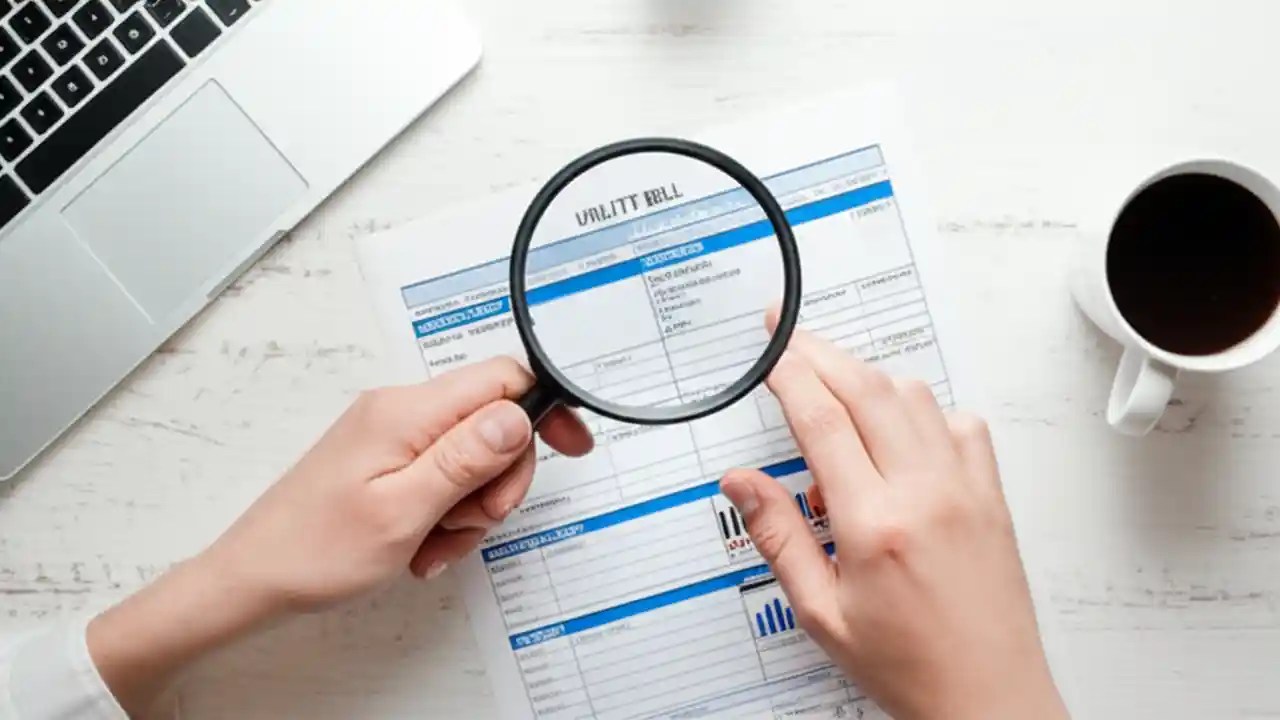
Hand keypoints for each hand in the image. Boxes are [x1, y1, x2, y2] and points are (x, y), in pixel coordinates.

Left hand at [88, 357, 591, 715]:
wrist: (254, 580)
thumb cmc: (314, 550)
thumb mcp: (404, 511)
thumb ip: (466, 458)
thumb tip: (517, 414)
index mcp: (407, 413)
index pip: (501, 379)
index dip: (544, 411)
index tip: (570, 446)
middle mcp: (401, 412)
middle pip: (494, 422)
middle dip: (499, 478)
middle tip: (473, 520)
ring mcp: (394, 436)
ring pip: (474, 457)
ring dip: (470, 507)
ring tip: (433, 541)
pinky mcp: (388, 461)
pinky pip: (444, 477)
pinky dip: (446, 514)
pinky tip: (422, 543)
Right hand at [720, 325, 1066, 719]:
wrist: (990, 699)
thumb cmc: (910, 666)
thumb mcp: (821, 613)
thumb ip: (778, 536)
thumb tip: (743, 482)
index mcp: (875, 525)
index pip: (821, 421)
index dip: (790, 373)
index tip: (772, 349)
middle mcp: (926, 493)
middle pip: (867, 389)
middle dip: (821, 353)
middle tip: (790, 336)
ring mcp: (966, 488)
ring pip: (914, 395)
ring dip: (869, 377)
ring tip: (835, 383)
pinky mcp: (991, 494)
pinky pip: (960, 423)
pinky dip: (924, 408)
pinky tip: (901, 430)